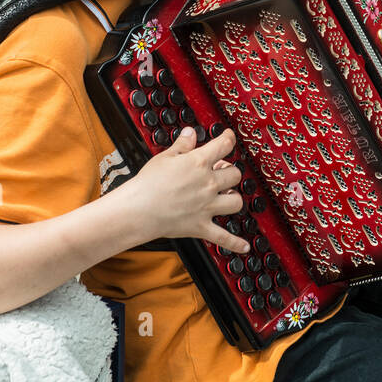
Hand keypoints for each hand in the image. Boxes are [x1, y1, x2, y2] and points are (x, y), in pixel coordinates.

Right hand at [125, 127, 248, 254]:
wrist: (138, 209)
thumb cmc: (148, 183)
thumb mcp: (164, 157)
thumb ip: (181, 145)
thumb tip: (190, 133)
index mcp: (199, 163)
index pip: (223, 145)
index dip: (228, 138)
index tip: (228, 138)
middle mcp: (208, 184)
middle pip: (235, 173)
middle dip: (230, 170)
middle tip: (222, 170)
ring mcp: (207, 206)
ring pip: (236, 201)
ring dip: (234, 197)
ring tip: (227, 195)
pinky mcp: (201, 226)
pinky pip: (223, 237)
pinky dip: (235, 243)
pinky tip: (244, 247)